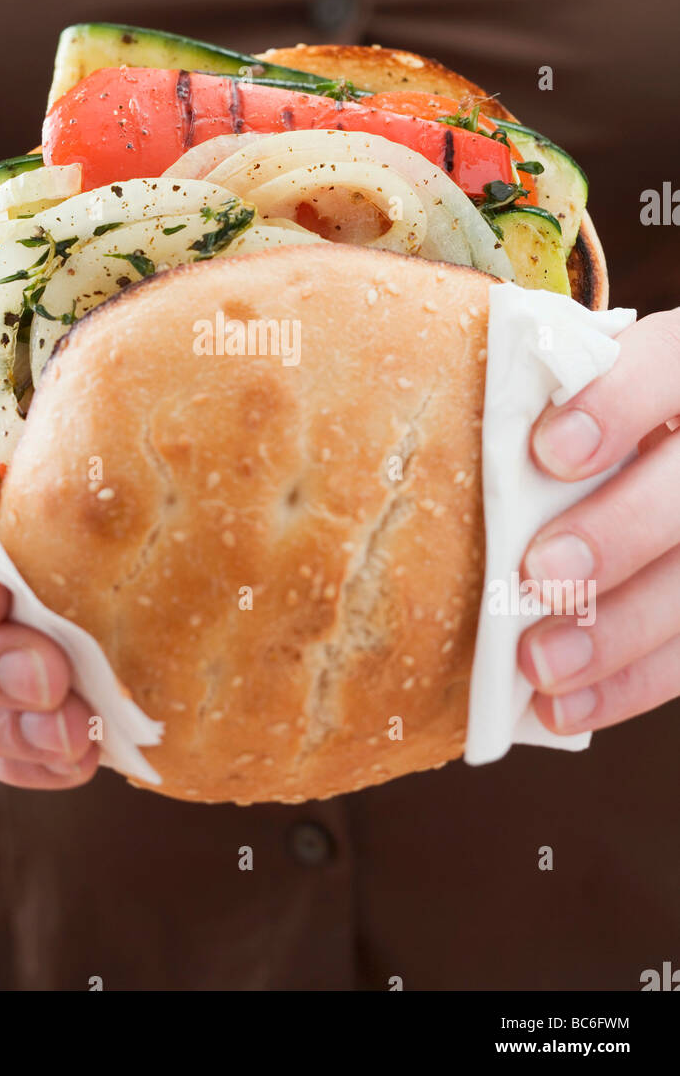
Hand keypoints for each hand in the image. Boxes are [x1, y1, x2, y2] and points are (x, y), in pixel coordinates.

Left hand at [518, 310, 679, 735]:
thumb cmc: (577, 415)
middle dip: (618, 534)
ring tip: (541, 666)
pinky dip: (630, 685)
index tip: (551, 452)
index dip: (621, 405)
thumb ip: (532, 400)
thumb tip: (421, 426)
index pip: (672, 366)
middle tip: (539, 577)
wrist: (649, 455)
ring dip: (620, 634)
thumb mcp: (568, 388)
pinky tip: (567, 708)